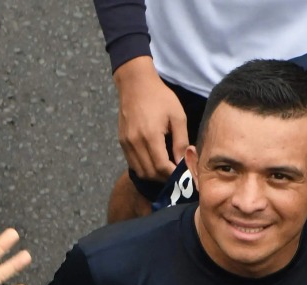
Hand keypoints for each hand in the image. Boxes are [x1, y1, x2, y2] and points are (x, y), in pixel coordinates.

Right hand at [113, 57, 187, 180]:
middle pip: (149, 173)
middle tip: (177, 174)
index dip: (173, 175)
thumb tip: (184, 162)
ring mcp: (126, 144)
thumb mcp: (177, 116)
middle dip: (164, 178)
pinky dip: (145, 168)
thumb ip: (181, 141)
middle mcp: (135, 143)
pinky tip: (155, 162)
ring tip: (167, 169)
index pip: (161, 166)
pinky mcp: (122, 143)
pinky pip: (133, 163)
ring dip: (154, 175)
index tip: (183, 174)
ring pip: (140, 171)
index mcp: (150, 136)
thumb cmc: (160, 98)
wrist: (135, 86)